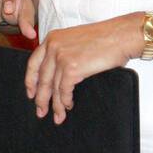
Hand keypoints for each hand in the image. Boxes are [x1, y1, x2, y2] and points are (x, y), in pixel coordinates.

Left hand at [25, 15, 139, 122]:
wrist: (121, 35)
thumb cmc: (105, 38)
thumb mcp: (75, 40)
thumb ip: (63, 52)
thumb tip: (58, 74)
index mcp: (52, 39)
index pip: (33, 63)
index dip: (31, 80)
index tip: (30, 93)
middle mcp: (52, 47)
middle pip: (41, 78)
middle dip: (40, 98)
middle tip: (40, 111)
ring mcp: (61, 57)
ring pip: (52, 87)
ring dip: (55, 105)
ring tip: (57, 116)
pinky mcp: (71, 68)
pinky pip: (64, 90)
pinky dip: (65, 101)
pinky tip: (68, 106)